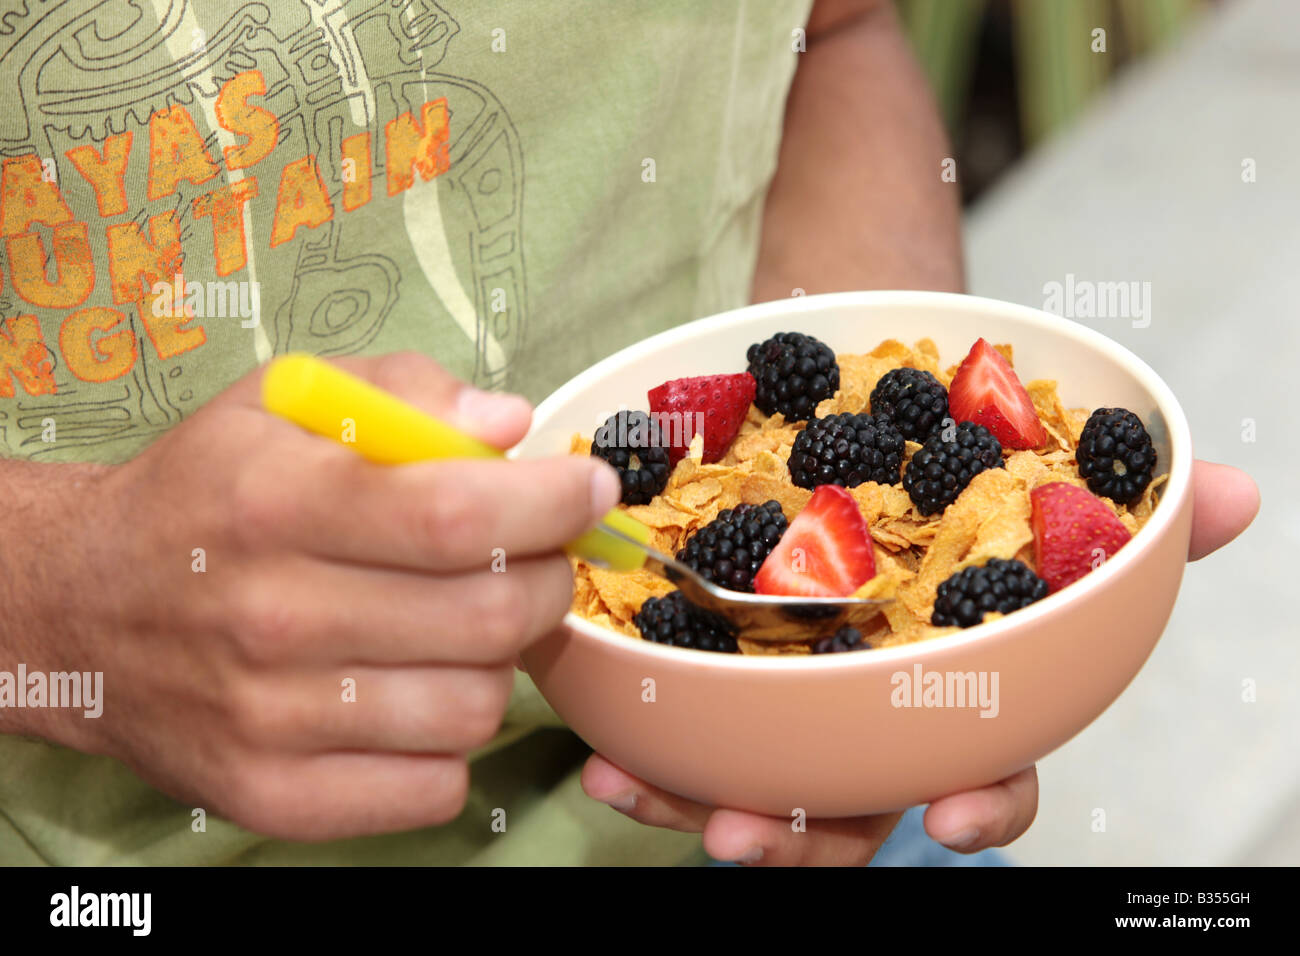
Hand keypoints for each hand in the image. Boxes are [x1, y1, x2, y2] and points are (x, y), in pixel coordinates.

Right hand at [4, 352, 620, 840]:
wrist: (80, 611)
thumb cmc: (203, 496)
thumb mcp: (280, 403)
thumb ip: (401, 392)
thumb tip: (508, 423)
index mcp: (276, 503)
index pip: (456, 516)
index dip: (551, 504)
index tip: (589, 490)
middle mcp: (270, 615)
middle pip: (488, 617)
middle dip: (548, 580)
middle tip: (536, 559)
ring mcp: (268, 719)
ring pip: (476, 708)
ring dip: (498, 662)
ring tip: (462, 627)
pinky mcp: (272, 794)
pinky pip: (435, 787)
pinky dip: (452, 742)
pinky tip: (419, 692)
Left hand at [582, 459, 1259, 864]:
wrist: (868, 398)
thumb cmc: (961, 458)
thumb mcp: (1041, 473)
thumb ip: (1129, 505)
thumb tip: (1237, 493)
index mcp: (958, 692)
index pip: (987, 773)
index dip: (977, 807)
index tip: (945, 816)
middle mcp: (875, 713)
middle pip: (849, 812)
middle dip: (799, 842)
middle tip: (746, 836)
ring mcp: (790, 697)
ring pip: (748, 780)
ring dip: (687, 799)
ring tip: (629, 785)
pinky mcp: (713, 663)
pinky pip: (677, 722)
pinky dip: (641, 737)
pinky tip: (601, 735)